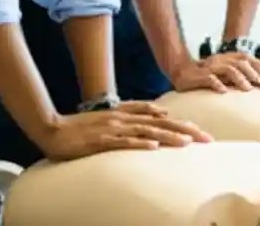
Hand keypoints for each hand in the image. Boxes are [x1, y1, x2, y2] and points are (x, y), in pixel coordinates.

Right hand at [37, 101, 211, 160]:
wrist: (53, 130)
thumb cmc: (84, 127)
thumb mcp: (113, 116)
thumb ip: (136, 112)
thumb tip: (161, 112)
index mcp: (128, 114)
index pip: (162, 118)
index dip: (183, 124)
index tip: (202, 132)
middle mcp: (124, 119)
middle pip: (161, 123)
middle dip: (185, 130)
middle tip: (205, 139)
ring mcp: (113, 129)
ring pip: (146, 132)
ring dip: (167, 137)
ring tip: (187, 142)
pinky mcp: (101, 141)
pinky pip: (123, 143)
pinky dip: (139, 143)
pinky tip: (153, 146)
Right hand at [169, 52, 259, 92]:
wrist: (183, 72)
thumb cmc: (212, 77)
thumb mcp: (233, 77)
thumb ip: (249, 79)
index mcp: (238, 60)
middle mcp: (228, 60)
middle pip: (248, 63)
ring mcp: (215, 66)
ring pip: (231, 68)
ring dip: (241, 78)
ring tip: (249, 88)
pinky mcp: (202, 75)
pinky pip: (210, 78)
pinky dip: (218, 84)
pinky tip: (224, 91)